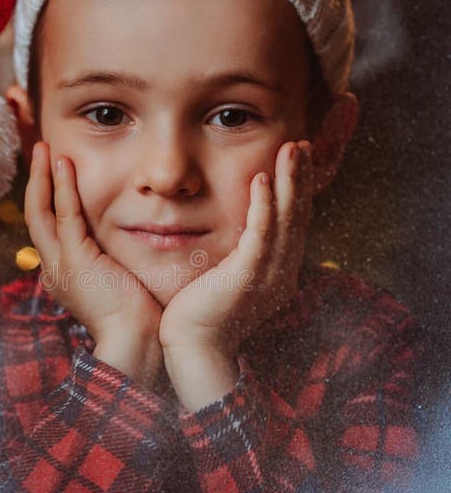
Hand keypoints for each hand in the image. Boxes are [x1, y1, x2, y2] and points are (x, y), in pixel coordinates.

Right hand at [24, 143, 162, 383]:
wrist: (137, 342)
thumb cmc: (140, 318)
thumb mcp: (123, 282)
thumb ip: (119, 260)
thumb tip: (138, 241)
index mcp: (65, 275)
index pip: (50, 229)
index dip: (49, 199)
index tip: (56, 174)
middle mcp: (54, 269)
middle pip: (35, 217)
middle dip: (37, 182)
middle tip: (41, 151)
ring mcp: (60, 265)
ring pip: (40, 212)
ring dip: (42, 177)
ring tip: (45, 148)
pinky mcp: (74, 260)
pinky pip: (63, 215)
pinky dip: (61, 187)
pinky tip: (64, 164)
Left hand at [160, 141, 313, 408]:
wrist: (192, 348)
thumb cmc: (200, 313)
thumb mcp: (226, 277)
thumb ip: (237, 255)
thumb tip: (235, 234)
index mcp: (278, 271)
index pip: (292, 222)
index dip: (296, 189)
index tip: (295, 158)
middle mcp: (281, 271)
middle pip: (297, 215)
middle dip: (300, 177)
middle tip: (300, 144)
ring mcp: (268, 275)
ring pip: (285, 219)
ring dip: (289, 181)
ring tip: (290, 149)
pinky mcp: (248, 277)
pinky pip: (260, 234)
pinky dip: (263, 205)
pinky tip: (261, 179)